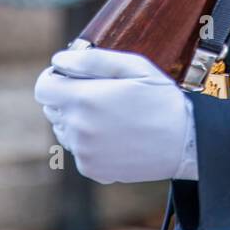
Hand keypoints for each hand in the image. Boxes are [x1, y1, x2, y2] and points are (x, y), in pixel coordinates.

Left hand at [33, 46, 193, 183]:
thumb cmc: (160, 99)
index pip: (43, 88)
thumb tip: (59, 60)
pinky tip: (115, 135)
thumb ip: (91, 60)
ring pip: (63, 129)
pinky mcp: (91, 169)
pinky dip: (89, 141)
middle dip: (68, 97)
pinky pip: (78, 149)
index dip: (55, 78)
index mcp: (85, 99)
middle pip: (51, 108)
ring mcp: (84, 152)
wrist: (185, 142)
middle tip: (101, 94)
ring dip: (77, 119)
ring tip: (111, 116)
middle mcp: (78, 129)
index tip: (72, 76)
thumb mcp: (133, 66)